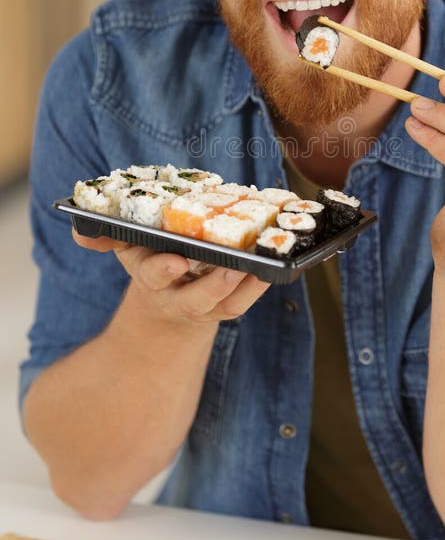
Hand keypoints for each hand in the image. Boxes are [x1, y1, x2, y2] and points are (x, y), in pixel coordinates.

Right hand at [72, 230, 270, 324]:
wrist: (165, 302)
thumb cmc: (150, 258)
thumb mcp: (127, 246)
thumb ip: (107, 235)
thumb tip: (81, 232)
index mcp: (150, 275)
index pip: (153, 275)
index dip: (163, 270)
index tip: (176, 260)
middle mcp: (177, 295)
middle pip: (193, 299)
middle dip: (211, 286)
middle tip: (229, 267)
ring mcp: (204, 304)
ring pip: (224, 304)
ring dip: (242, 288)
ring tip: (257, 267)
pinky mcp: (225, 307)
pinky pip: (242, 303)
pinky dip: (257, 289)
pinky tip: (269, 271)